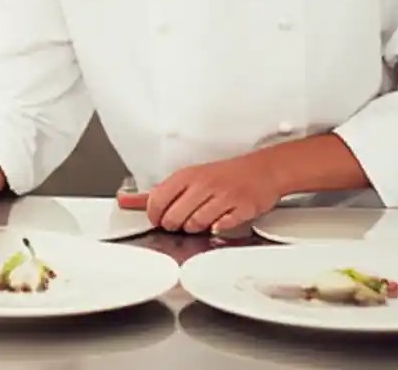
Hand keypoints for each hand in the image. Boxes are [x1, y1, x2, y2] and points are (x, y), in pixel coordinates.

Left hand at [145, 153, 283, 233]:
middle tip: (179, 223)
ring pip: (195, 225)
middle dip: (173, 225)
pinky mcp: (241, 208)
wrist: (263, 170)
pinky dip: (217, 228)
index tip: (157, 219)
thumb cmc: (225, 175)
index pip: (157, 200)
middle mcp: (204, 184)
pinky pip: (221, 227)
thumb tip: (135, 201)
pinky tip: (219, 221)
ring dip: (195, 228)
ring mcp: (224, 196)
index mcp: (189, 175)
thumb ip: (166, 191)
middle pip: (174, 217)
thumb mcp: (192, 176)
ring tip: (200, 220)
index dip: (154, 215)